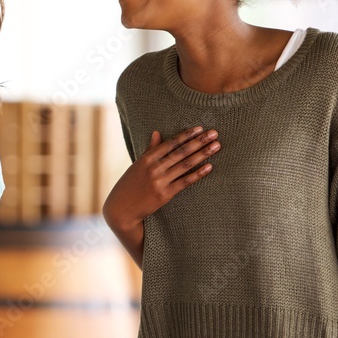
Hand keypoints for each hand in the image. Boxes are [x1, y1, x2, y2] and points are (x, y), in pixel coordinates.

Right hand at [103, 126, 219, 226]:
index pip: (171, 143)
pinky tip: (209, 166)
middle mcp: (154, 168)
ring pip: (186, 164)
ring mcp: (160, 181)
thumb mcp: (137, 165)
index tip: (200, 128)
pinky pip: (185, 182)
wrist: (121, 209)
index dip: (186, 135)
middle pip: (181, 152)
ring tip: (216, 146)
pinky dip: (198, 173)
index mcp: (147, 158)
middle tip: (214, 133)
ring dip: (203, 154)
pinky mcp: (165, 194)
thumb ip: (150, 149)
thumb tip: (157, 132)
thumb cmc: (129, 185)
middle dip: (200, 141)